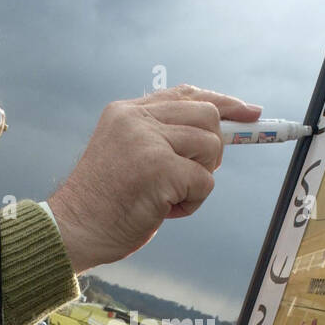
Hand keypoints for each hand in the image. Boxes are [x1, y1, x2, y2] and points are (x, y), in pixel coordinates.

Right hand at [49, 85, 260, 273]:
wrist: (74, 230)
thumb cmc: (105, 204)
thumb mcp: (131, 157)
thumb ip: (163, 139)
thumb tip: (218, 137)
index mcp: (127, 112)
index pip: (186, 94)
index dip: (224, 103)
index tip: (250, 113)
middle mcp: (136, 119)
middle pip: (208, 116)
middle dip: (212, 150)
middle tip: (188, 177)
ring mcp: (147, 140)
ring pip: (211, 147)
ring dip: (199, 180)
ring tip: (168, 197)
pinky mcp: (158, 167)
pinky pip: (205, 182)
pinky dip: (193, 203)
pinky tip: (164, 210)